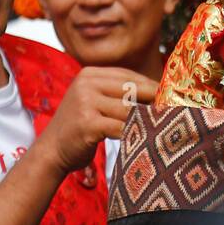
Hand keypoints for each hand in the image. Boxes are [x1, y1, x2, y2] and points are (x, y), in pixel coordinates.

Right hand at [43, 67, 157, 174]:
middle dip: (153, 100)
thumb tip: (157, 91)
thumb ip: (116, 93)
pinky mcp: (88, 123)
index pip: (128, 76)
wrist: (51, 150)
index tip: (168, 95)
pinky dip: (133, 134)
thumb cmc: (79, 127)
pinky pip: (121, 127)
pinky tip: (141, 139)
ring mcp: (85, 102)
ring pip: (129, 109)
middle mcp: (86, 84)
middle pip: (131, 89)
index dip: (150, 86)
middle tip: (171, 110)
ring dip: (144, 119)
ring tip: (159, 126)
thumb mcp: (93, 100)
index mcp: (89, 74)